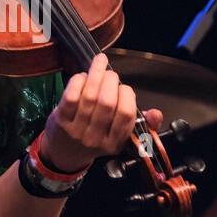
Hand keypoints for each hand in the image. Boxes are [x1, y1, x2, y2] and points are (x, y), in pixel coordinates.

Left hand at [41, 53, 162, 172]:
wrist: (64, 154)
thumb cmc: (96, 138)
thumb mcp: (119, 136)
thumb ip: (141, 124)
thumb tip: (156, 114)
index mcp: (114, 143)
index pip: (125, 115)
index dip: (127, 95)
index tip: (124, 88)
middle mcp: (95, 139)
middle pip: (107, 102)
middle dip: (111, 80)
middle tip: (111, 74)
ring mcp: (76, 130)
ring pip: (89, 96)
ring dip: (96, 73)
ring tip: (99, 63)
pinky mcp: (60, 121)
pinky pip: (71, 95)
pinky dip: (78, 80)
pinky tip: (83, 76)